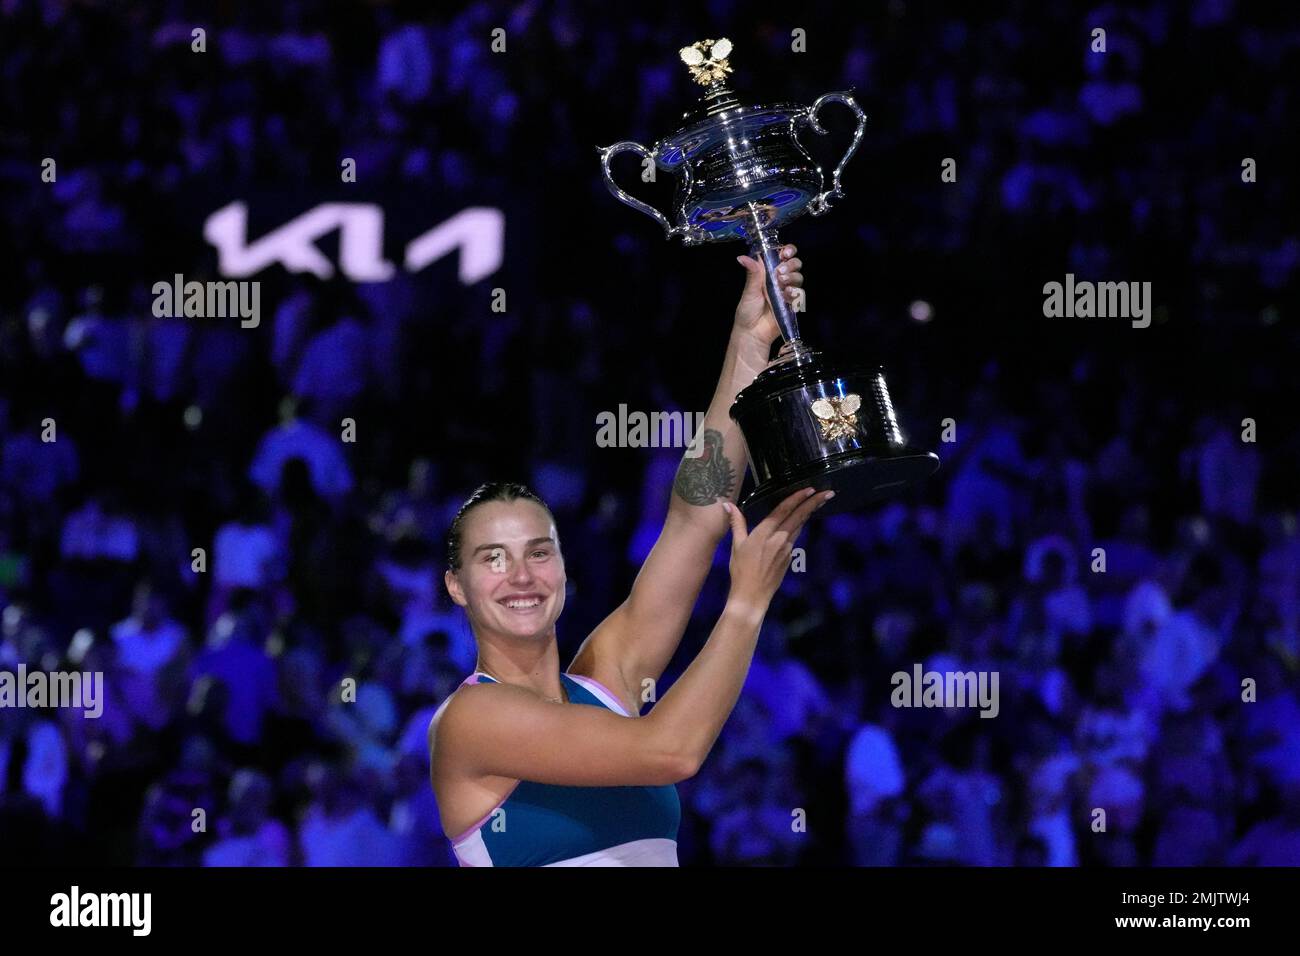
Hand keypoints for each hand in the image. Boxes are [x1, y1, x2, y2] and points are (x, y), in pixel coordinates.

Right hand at [722, 486, 832, 607]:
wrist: (752, 595)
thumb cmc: (741, 570)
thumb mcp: (736, 545)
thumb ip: (736, 523)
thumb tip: (728, 505)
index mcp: (764, 533)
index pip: (784, 510)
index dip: (797, 498)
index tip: (810, 489)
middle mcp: (779, 539)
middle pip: (799, 516)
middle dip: (814, 503)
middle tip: (828, 493)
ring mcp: (787, 549)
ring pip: (799, 526)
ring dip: (809, 513)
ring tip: (818, 502)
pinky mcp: (789, 557)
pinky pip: (795, 537)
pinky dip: (799, 526)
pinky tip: (801, 521)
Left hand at [733, 244, 801, 347]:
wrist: (753, 332)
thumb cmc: (748, 311)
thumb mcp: (749, 291)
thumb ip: (752, 273)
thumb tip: (742, 257)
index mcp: (768, 273)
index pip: (782, 256)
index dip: (787, 251)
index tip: (785, 253)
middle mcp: (779, 280)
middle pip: (795, 264)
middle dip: (791, 264)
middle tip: (780, 272)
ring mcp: (787, 291)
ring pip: (799, 277)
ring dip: (793, 278)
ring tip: (782, 284)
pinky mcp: (792, 304)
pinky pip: (800, 294)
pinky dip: (795, 292)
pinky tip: (786, 295)